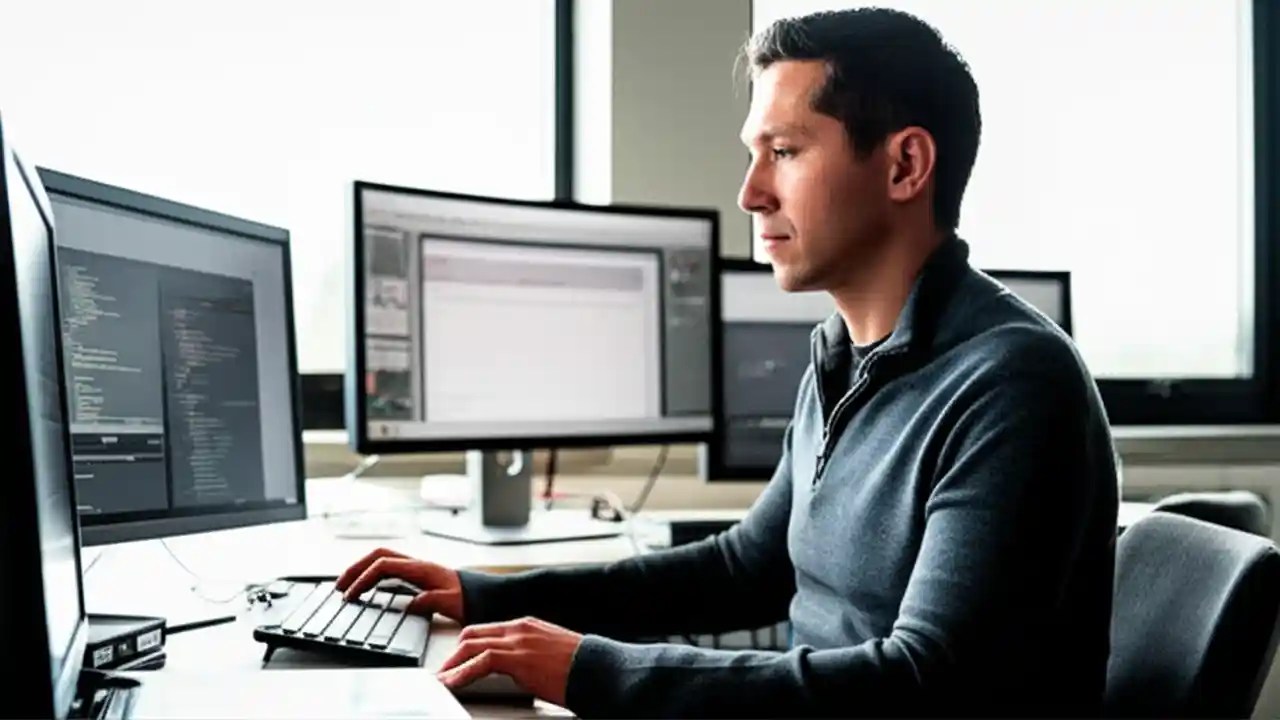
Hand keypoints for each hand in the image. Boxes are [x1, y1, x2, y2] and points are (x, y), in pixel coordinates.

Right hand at [334, 547, 464, 621]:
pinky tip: (369, 588)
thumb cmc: (472, 598)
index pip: (384, 565)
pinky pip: (391, 569)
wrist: (487, 595)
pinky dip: (374, 575)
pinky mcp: (419, 576)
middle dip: (356, 567)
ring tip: (347, 586)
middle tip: (339, 586)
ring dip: (363, 569)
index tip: (351, 595)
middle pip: (379, 555)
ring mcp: (418, 568)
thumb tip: (410, 604)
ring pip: (383, 560)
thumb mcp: (453, 602)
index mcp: (422, 568)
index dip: (364, 578)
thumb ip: (432, 601)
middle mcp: (418, 564)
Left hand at [437, 616, 581, 706]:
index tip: (456, 661)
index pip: (486, 630)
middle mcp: (520, 628)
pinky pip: (481, 662)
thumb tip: (517, 669)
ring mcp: (518, 641)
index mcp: (527, 625)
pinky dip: (462, 673)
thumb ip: (530, 654)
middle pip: (472, 633)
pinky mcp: (518, 658)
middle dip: (453, 654)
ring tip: (441, 680)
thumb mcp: (550, 654)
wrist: (598, 669)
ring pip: (471, 645)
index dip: (466, 646)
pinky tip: (453, 684)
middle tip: (443, 672)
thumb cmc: (581, 667)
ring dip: (452, 665)